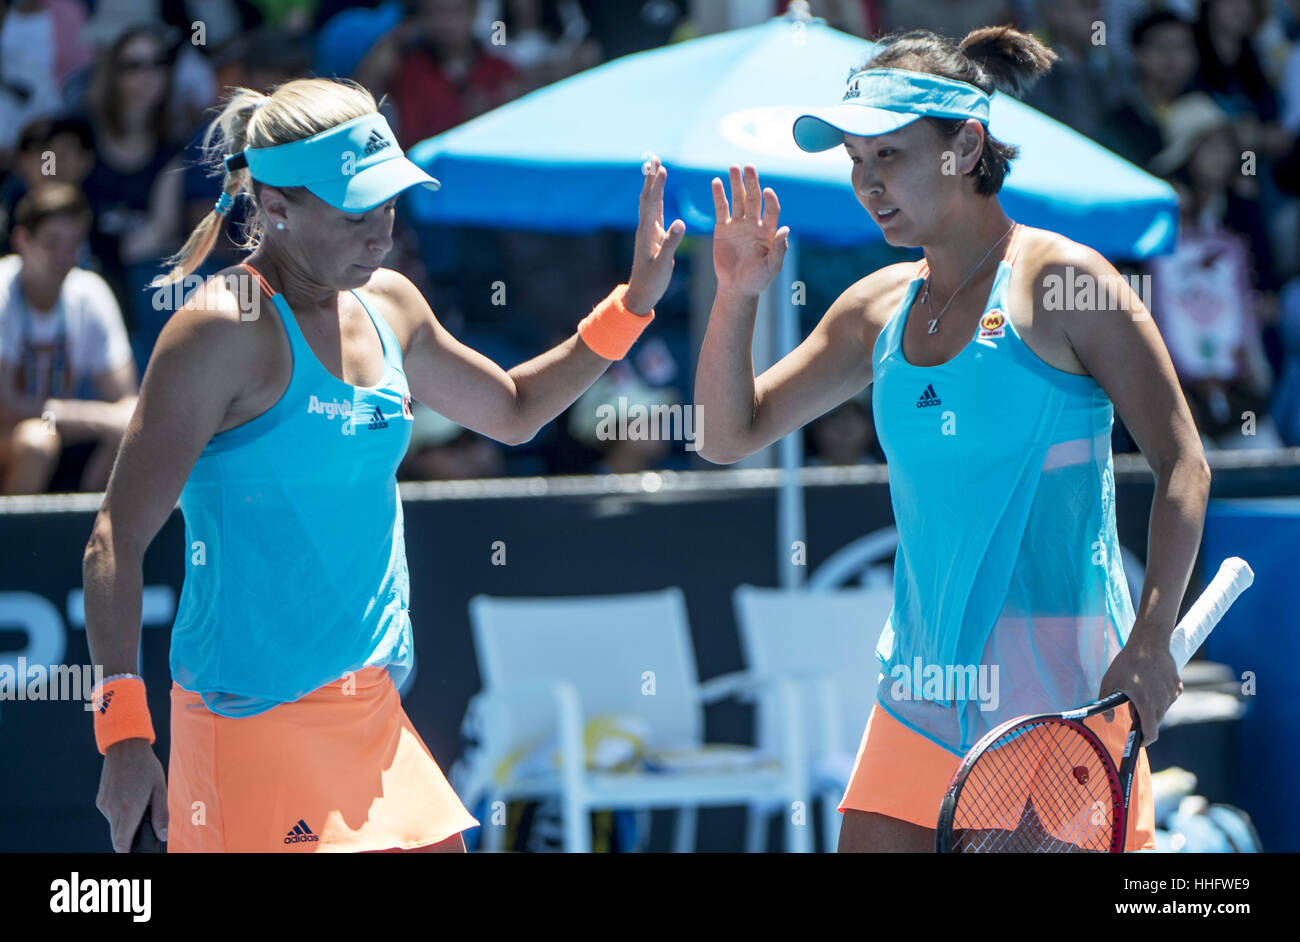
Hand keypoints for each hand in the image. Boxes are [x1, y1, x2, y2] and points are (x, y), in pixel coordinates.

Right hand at [96, 738, 167, 851]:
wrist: (124, 746)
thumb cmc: (146, 767)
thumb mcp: (160, 789)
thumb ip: (161, 814)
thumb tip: (163, 836)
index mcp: (128, 809)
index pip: (121, 844)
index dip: (128, 852)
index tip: (138, 852)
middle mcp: (112, 810)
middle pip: (116, 839)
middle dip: (128, 841)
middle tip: (144, 832)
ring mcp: (103, 805)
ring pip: (113, 826)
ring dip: (125, 824)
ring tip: (139, 806)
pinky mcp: (100, 800)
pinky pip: (110, 815)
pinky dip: (119, 814)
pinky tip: (130, 798)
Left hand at [624, 156, 685, 314]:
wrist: (641, 293)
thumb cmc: (652, 281)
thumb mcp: (663, 263)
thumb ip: (671, 242)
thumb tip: (680, 222)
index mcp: (648, 233)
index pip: (652, 203)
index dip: (657, 185)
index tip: (661, 168)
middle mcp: (646, 228)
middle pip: (648, 197)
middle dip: (651, 178)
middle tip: (654, 158)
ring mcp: (649, 232)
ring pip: (651, 203)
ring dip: (653, 185)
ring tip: (656, 168)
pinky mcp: (653, 237)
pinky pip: (656, 213)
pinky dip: (658, 199)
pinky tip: (659, 193)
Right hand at [712, 165, 790, 297]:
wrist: (736, 287)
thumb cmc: (758, 280)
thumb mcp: (772, 267)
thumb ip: (779, 249)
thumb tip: (786, 229)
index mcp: (768, 231)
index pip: (770, 210)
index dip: (770, 201)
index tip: (767, 191)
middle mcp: (754, 224)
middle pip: (754, 199)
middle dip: (752, 183)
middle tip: (749, 167)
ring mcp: (738, 225)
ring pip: (738, 199)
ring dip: (736, 183)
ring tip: (733, 167)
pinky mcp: (722, 228)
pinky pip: (721, 209)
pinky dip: (718, 195)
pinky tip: (716, 182)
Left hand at [1097, 630, 1182, 746]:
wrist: (1149, 642)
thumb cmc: (1126, 663)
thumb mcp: (1109, 682)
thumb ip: (1106, 704)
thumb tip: (1107, 720)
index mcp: (1146, 703)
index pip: (1151, 733)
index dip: (1144, 740)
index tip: (1138, 741)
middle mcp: (1163, 701)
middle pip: (1155, 722)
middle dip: (1144, 721)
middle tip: (1132, 710)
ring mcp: (1172, 693)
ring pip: (1162, 709)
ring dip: (1152, 708)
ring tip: (1140, 693)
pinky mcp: (1177, 686)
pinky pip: (1168, 697)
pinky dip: (1160, 697)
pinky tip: (1151, 684)